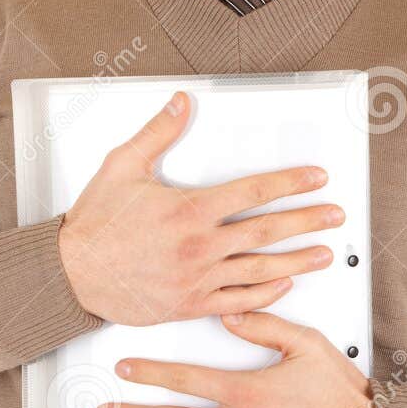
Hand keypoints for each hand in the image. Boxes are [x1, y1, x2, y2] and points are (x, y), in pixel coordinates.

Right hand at [56, 90, 344, 325]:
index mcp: (189, 210)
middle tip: (335, 215)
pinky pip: (238, 301)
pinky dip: (265, 294)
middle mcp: (200, 246)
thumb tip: (180, 103)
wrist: (71, 275)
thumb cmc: (95, 225)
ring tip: (323, 253)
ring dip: (298, 260)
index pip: (254, 192)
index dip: (291, 183)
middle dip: (307, 221)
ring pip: (260, 269)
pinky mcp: (190, 304)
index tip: (316, 178)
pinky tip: (284, 284)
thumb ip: (158, 134)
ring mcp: (197, 279)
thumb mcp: (122, 166)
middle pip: (267, 231)